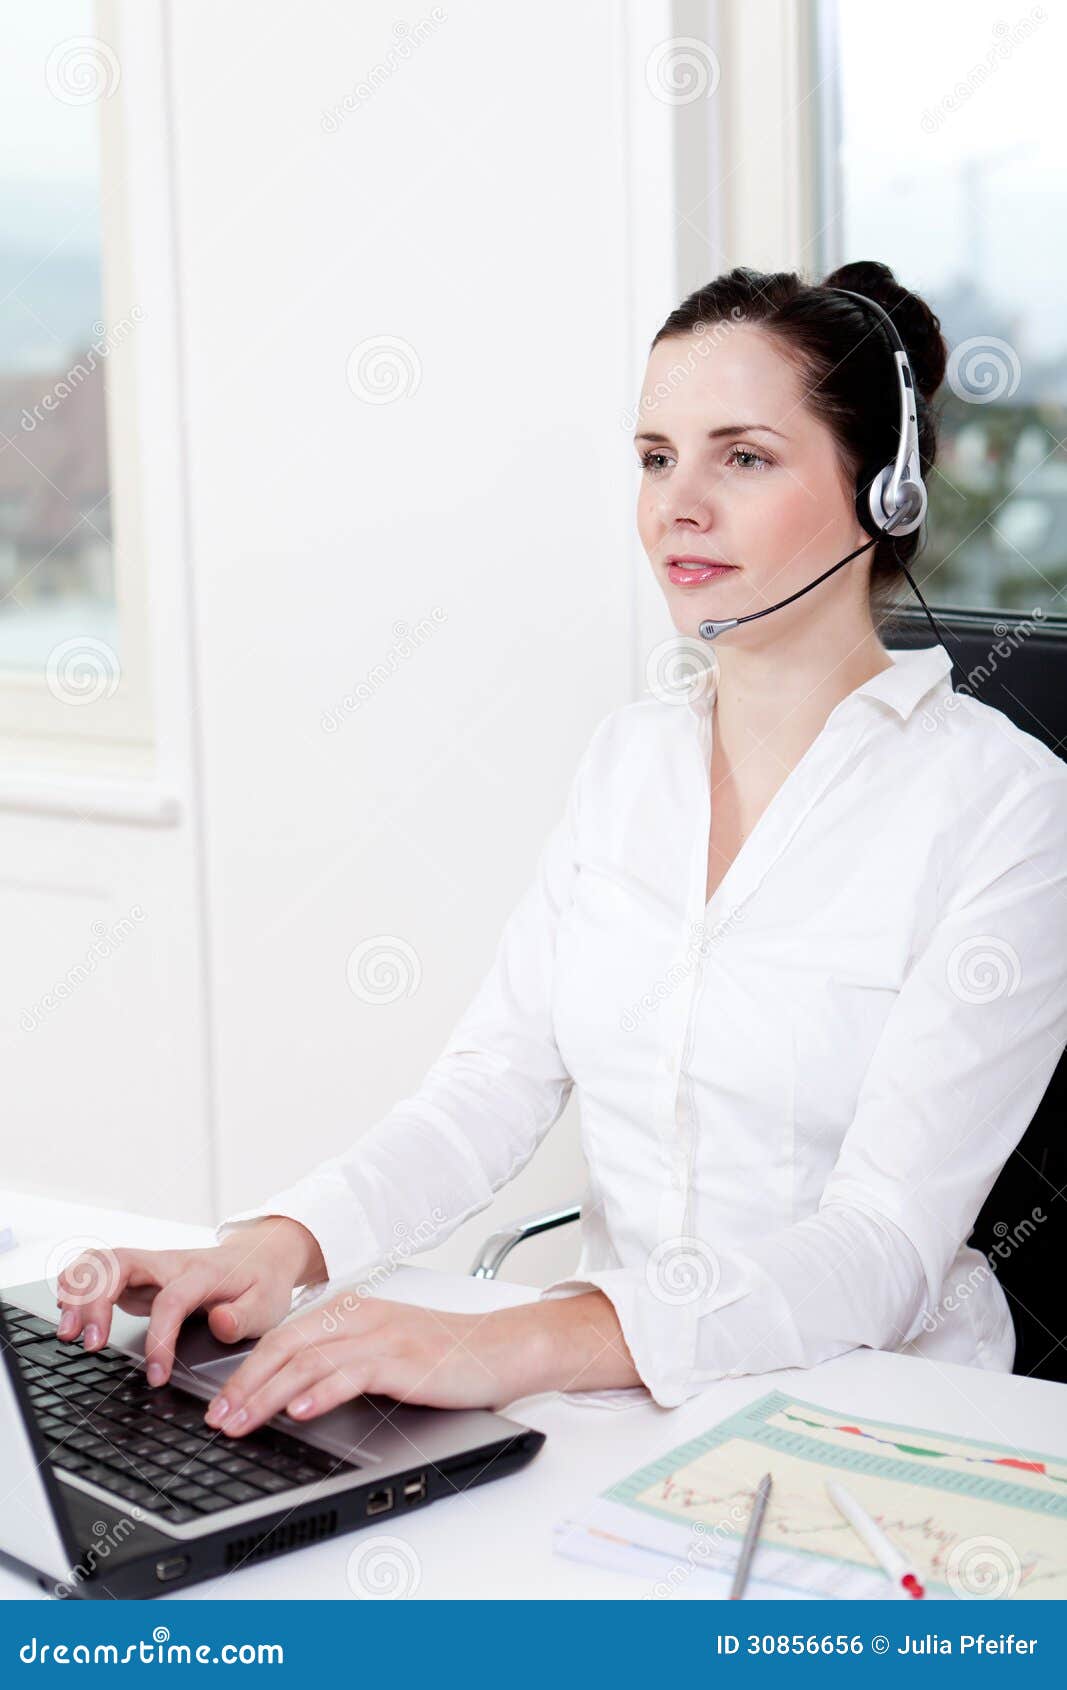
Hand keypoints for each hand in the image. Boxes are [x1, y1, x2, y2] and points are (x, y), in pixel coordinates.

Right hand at [54, 1217, 326, 1385]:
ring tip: (69, 1331)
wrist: (259, 1257)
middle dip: (97, 1301)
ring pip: (104, 1260)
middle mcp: (171, 1264)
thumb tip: (220, 1324)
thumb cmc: (260, 1284)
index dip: (160, 1338)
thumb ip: (244, 1317)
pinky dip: (77, 1283)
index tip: (157, 1375)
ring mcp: (151, 1266)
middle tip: (91, 1343)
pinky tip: (67, 1309)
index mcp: (203, 1273)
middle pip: (122, 1264)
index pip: (172, 1300)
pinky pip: (99, 1268)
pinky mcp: (138, 1275)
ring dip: (80, 1291)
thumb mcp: (267, 1305)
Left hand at [203, 1292, 534, 1435]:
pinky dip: (321, 1393)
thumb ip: (342, 1360)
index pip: (283, 1338)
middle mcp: (361, 1318)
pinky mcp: (404, 1360)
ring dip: (268, 1395)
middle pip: (286, 1347)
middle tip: (218, 1419)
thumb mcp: (384, 1348)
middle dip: (245, 1386)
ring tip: (242, 1422)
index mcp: (350, 1311)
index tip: (220, 1405)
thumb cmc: (444, 1355)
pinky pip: (352, 1374)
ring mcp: (382, 1337)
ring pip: (309, 1362)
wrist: (501, 1347)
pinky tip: (300, 1411)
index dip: (245, 1371)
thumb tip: (291, 1394)